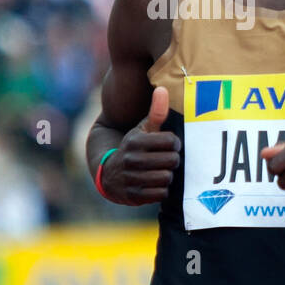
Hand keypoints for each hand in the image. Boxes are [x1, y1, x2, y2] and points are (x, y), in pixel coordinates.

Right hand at [104, 86, 180, 204]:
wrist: (109, 174)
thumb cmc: (134, 148)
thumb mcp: (142, 130)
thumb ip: (156, 112)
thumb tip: (162, 89)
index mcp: (135, 141)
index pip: (172, 142)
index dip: (174, 144)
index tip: (170, 145)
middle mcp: (131, 159)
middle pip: (172, 161)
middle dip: (172, 161)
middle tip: (166, 160)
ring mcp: (131, 178)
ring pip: (167, 178)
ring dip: (167, 176)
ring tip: (160, 171)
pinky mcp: (133, 195)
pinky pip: (161, 194)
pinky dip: (161, 190)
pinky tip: (154, 183)